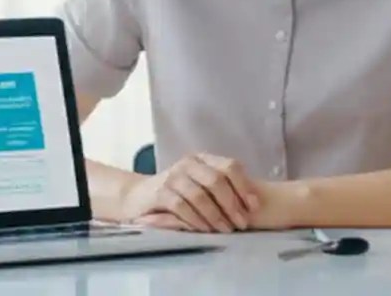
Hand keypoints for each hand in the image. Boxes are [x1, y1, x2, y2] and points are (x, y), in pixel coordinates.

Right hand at [121, 153, 260, 232]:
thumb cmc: (175, 194)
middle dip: (232, 204)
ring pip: (201, 195)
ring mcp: (173, 177)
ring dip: (217, 215)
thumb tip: (253, 202)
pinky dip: (197, 220)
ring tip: (226, 230)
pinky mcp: (160, 193)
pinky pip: (183, 206)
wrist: (137, 198)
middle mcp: (188, 163)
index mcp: (202, 159)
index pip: (230, 166)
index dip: (244, 186)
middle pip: (217, 180)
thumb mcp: (199, 185)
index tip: (254, 206)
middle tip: (242, 223)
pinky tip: (205, 230)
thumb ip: (220, 188)